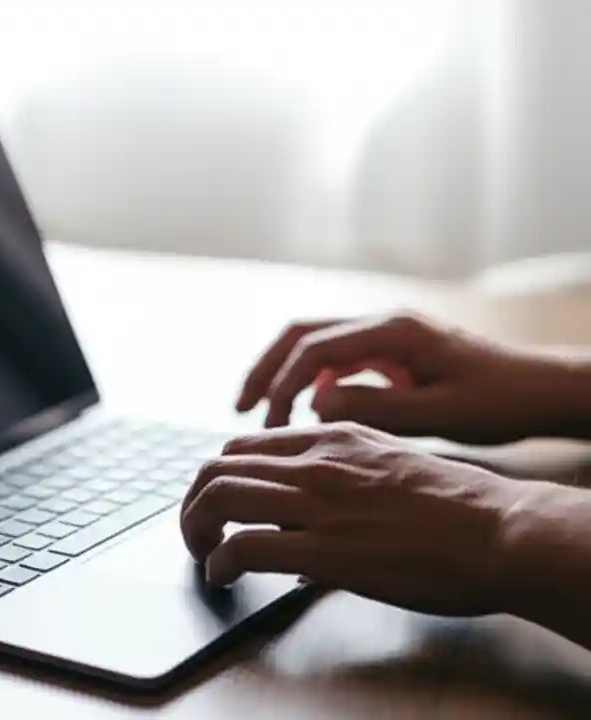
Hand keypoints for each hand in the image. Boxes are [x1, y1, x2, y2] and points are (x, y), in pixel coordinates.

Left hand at [179, 422, 536, 615]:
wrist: (501, 532)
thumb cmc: (458, 509)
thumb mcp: (389, 464)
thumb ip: (341, 477)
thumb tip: (305, 514)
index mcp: (332, 439)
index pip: (244, 447)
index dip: (219, 477)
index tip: (218, 506)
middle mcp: (315, 462)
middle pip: (216, 468)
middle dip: (193, 503)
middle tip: (196, 534)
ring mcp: (317, 503)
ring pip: (217, 498)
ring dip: (195, 531)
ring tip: (203, 556)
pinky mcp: (323, 548)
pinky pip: (242, 547)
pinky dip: (217, 563)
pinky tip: (223, 577)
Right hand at [235, 312, 590, 443]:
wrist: (543, 391)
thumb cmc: (500, 403)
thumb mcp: (439, 414)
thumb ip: (375, 407)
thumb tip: (316, 403)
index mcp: (393, 331)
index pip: (314, 347)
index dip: (281, 383)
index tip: (266, 422)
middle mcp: (383, 324)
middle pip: (302, 334)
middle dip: (266, 370)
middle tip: (241, 410)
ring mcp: (386, 336)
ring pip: (315, 346)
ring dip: (284, 376)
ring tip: (263, 416)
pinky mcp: (391, 354)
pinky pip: (336, 361)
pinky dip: (311, 384)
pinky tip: (307, 417)